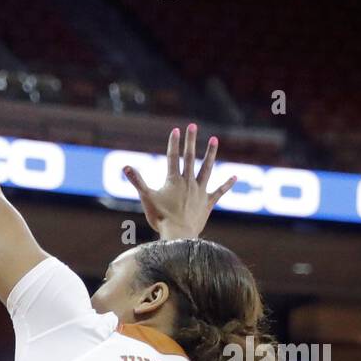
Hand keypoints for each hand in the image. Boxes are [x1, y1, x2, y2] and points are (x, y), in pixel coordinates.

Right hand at [123, 124, 235, 239]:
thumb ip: (137, 181)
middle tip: (193, 126)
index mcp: (174, 181)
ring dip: (210, 154)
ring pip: (207, 168)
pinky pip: (219, 191)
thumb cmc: (161, 218)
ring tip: (214, 139)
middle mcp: (189, 182)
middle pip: (189, 157)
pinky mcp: (208, 203)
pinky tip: (234, 177)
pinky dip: (227, 184)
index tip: (176, 130)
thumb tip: (125, 167)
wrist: (179, 234)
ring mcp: (200, 192)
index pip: (173, 157)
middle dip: (191, 141)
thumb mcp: (146, 198)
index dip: (174, 143)